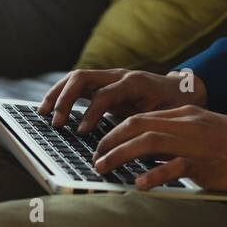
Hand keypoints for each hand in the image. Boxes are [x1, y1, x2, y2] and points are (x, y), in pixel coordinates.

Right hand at [38, 68, 206, 134]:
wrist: (184, 89)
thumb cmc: (177, 106)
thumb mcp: (168, 119)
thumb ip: (150, 130)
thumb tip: (133, 151)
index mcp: (135, 83)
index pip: (104, 95)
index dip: (91, 114)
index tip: (80, 133)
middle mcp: (119, 75)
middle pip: (83, 78)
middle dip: (65, 100)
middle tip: (56, 124)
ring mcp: (110, 77)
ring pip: (76, 78)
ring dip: (57, 94)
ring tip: (43, 114)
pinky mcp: (104, 83)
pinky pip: (78, 84)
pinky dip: (62, 94)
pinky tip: (51, 109)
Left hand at [91, 105, 226, 193]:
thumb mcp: (208, 132)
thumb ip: (181, 136)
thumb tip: (150, 152)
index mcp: (187, 114)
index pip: (142, 116)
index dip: (116, 129)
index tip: (100, 143)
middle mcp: (188, 123)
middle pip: (137, 124)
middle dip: (109, 139)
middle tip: (94, 156)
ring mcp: (197, 142)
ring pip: (148, 141)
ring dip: (120, 154)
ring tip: (102, 167)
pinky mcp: (207, 163)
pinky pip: (175, 167)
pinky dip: (154, 175)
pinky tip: (140, 185)